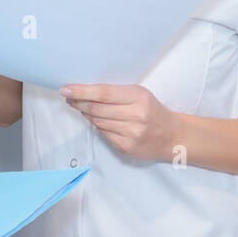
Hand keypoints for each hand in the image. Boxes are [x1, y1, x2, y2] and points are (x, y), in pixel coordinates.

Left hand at [60, 83, 179, 161]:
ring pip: (98, 122)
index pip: (104, 93)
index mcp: (138, 97)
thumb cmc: (153, 110)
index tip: (66, 89)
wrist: (172, 135)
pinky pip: (104, 134)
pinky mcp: (127, 147)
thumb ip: (116, 93)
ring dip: (86, 114)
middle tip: (69, 98)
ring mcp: (131, 133)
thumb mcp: (140, 94)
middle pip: (96, 109)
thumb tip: (86, 92)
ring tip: (82, 107)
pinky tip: (98, 120)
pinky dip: (98, 126)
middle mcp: (135, 116)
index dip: (82, 91)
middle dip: (79, 102)